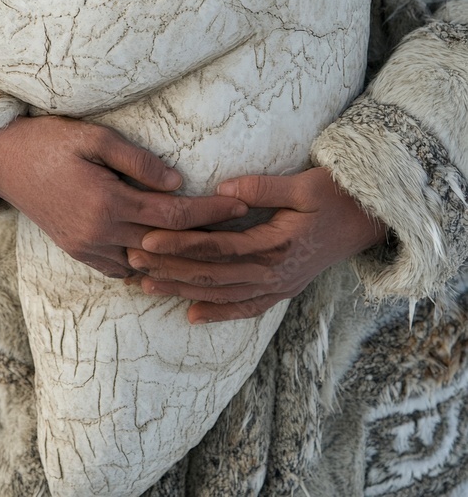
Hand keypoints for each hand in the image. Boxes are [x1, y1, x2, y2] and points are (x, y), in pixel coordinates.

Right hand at [0, 116, 248, 277]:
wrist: (2, 160)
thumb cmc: (50, 141)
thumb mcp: (95, 137)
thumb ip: (138, 160)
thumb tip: (177, 181)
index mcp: (107, 203)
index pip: (173, 216)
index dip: (210, 212)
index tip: (241, 205)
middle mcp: (98, 234)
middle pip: (166, 245)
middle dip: (205, 240)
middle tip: (241, 234)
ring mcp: (86, 249)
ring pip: (146, 266)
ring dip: (179, 260)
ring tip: (215, 251)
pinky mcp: (78, 253)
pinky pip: (122, 271)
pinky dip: (148, 268)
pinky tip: (170, 261)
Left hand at [126, 167, 386, 321]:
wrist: (368, 221)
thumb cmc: (335, 196)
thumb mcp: (304, 184)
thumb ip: (264, 186)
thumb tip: (226, 186)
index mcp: (276, 244)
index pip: (217, 246)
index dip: (181, 243)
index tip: (147, 237)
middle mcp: (274, 272)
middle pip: (212, 273)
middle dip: (169, 268)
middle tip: (131, 261)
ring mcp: (278, 285)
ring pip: (222, 293)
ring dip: (182, 290)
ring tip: (145, 285)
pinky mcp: (282, 290)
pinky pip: (246, 308)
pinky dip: (218, 313)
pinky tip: (190, 315)